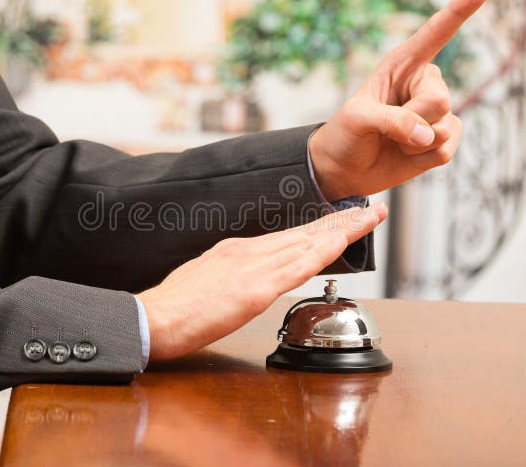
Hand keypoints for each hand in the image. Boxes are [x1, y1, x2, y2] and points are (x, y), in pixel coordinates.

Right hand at [138, 204, 387, 360]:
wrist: (151, 318)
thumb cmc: (174, 306)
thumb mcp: (206, 280)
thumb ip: (234, 275)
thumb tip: (251, 277)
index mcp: (237, 249)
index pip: (289, 235)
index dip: (321, 227)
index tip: (345, 219)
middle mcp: (248, 250)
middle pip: (305, 233)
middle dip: (342, 221)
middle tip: (373, 208)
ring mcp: (252, 267)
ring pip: (307, 243)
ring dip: (342, 230)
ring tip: (370, 217)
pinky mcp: (253, 289)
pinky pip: (295, 267)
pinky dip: (321, 252)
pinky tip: (341, 243)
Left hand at [309, 0, 489, 199]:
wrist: (345, 169)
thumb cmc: (346, 134)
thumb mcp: (358, 119)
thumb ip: (392, 121)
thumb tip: (427, 135)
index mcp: (402, 64)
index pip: (434, 35)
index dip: (458, 12)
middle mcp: (424, 83)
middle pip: (439, 99)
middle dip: (411, 120)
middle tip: (387, 127)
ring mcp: (437, 112)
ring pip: (443, 128)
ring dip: (413, 143)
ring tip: (393, 140)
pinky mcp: (444, 138)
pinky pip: (445, 150)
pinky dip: (422, 159)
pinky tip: (406, 152)